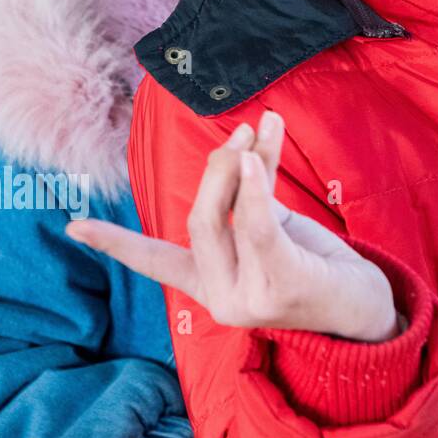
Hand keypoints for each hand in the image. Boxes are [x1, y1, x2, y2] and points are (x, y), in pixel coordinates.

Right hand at [66, 110, 399, 343]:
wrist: (365, 308)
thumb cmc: (316, 265)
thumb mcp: (277, 226)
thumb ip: (252, 194)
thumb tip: (244, 151)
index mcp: (212, 284)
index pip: (156, 263)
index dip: (116, 244)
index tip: (72, 227)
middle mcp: (221, 297)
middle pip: (197, 221)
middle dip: (215, 171)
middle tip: (238, 133)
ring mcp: (248, 299)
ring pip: (224, 221)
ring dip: (239, 167)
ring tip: (254, 129)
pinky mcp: (280, 288)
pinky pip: (258, 230)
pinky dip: (256, 191)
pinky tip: (259, 159)